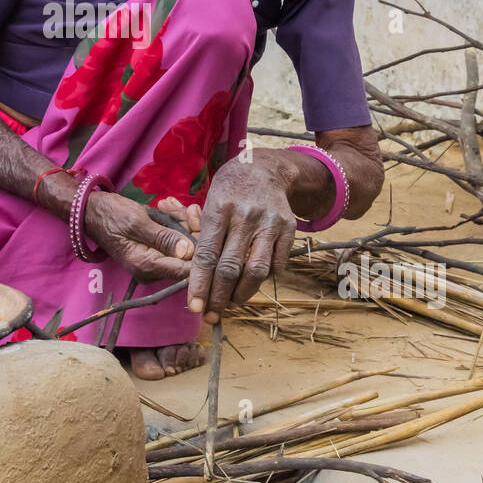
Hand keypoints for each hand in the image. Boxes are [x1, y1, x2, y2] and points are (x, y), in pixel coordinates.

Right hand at [83, 191, 194, 282]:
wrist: (93, 210)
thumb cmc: (111, 215)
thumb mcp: (137, 222)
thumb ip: (163, 238)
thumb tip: (189, 252)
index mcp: (147, 266)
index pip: (185, 269)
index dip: (200, 249)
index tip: (200, 224)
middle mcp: (154, 267)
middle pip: (188, 255)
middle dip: (191, 228)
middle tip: (186, 208)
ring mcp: (155, 258)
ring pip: (184, 243)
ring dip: (181, 220)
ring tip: (169, 203)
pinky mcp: (156, 248)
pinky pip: (174, 237)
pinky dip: (175, 220)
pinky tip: (167, 206)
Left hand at [187, 156, 295, 324]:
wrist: (265, 168)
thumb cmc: (229, 190)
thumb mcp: (209, 202)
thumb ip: (202, 236)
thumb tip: (194, 275)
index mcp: (220, 209)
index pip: (207, 255)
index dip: (200, 285)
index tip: (195, 306)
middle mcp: (245, 217)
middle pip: (230, 268)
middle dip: (219, 297)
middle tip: (211, 314)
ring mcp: (269, 223)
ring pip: (256, 271)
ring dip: (242, 294)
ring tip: (231, 302)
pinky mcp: (288, 229)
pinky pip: (277, 264)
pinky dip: (264, 279)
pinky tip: (251, 282)